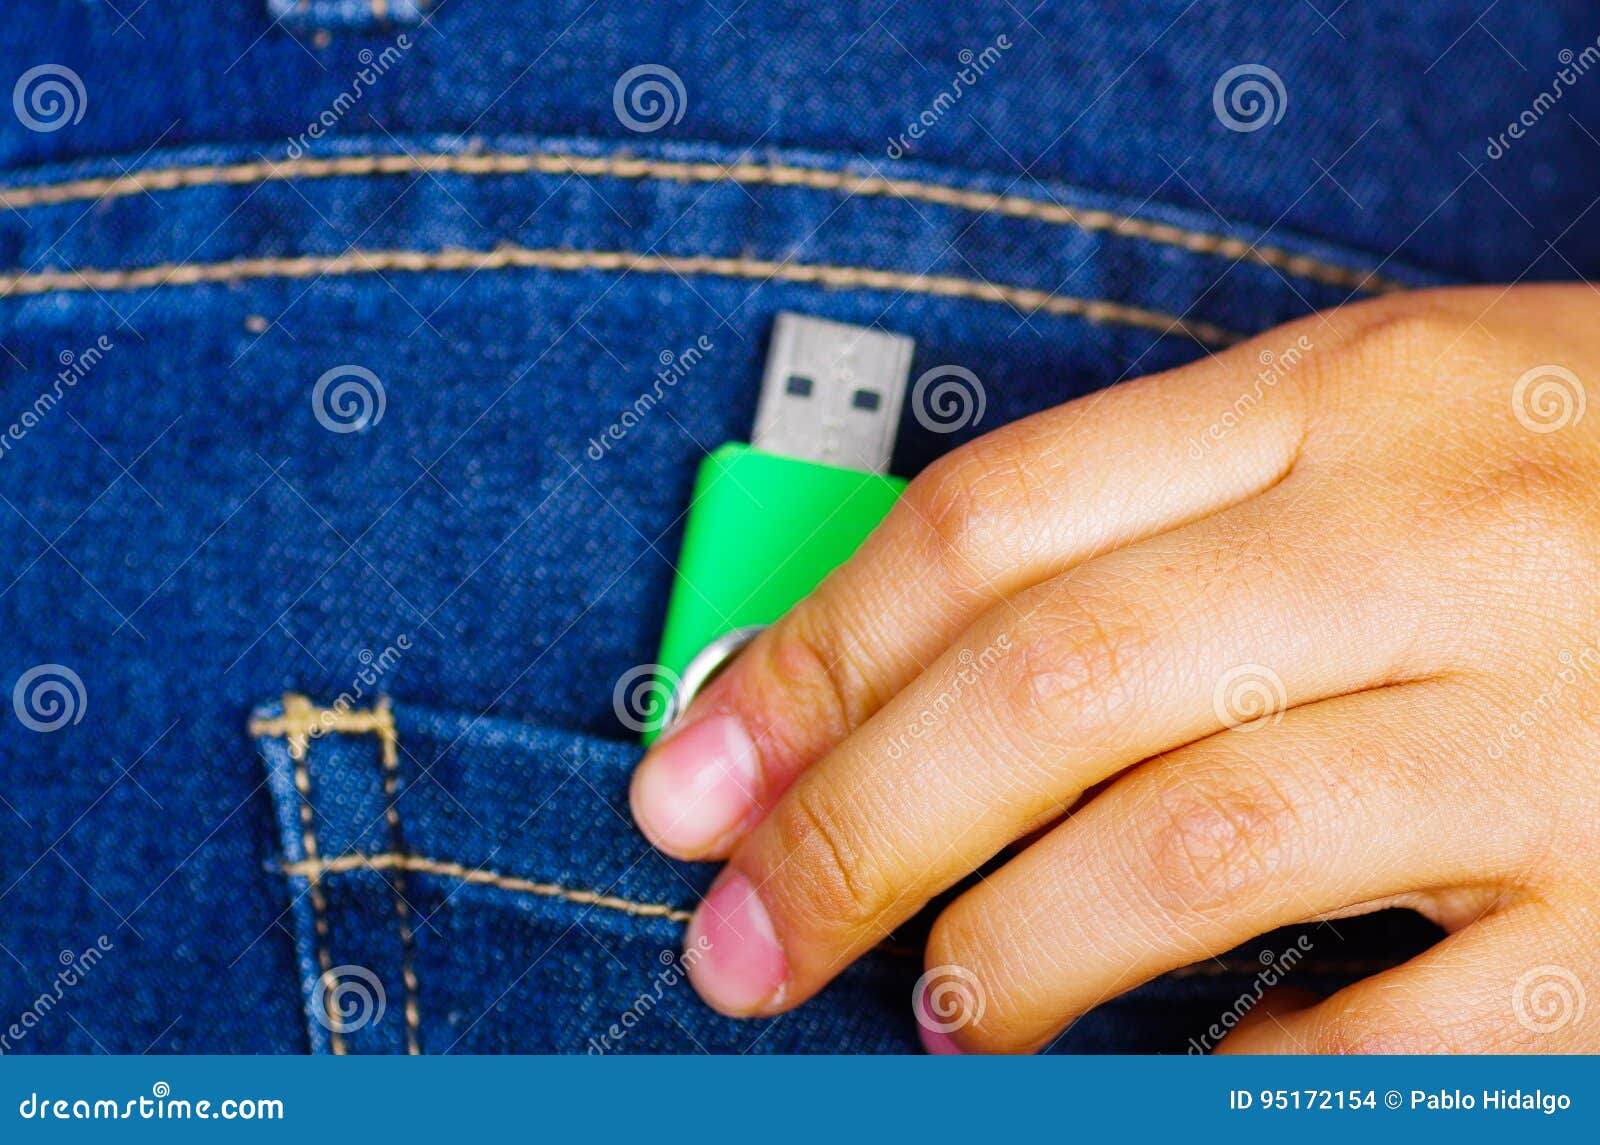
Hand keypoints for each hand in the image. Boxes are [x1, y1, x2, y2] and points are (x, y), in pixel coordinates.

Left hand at [629, 285, 1599, 1053]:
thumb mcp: (1361, 431)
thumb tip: (895, 681)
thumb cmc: (1572, 476)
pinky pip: (1391, 1031)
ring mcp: (1547, 723)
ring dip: (1015, 954)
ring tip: (939, 1007)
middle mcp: (1431, 541)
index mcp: (1337, 402)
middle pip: (1051, 686)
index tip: (693, 776)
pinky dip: (1232, 1072)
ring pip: (1195, 849)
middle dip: (852, 829)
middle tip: (742, 935)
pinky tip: (1160, 1076)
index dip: (807, 664)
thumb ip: (1142, 532)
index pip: (990, 529)